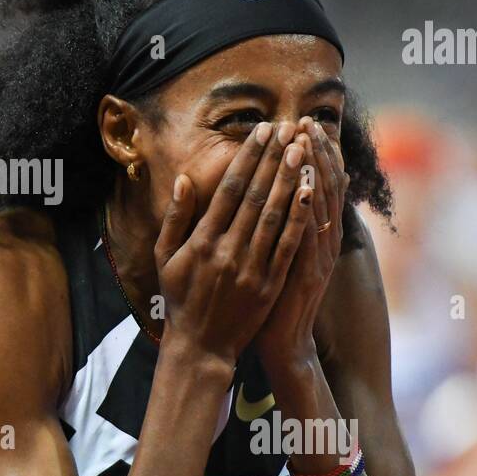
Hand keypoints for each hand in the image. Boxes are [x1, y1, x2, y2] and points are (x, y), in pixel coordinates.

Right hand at [154, 120, 314, 369]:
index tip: (261, 132)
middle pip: (255, 196)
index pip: (229, 189)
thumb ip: (176, 217)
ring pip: (274, 216)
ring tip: (302, 150)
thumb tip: (185, 180)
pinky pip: (288, 246)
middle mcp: (227, 250)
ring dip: (290, 180)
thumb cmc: (180, 298)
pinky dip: (300, 218)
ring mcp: (250, 268)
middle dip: (273, 159)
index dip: (247, 158)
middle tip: (288, 129)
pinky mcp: (269, 285)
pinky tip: (311, 194)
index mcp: (201, 240)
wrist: (200, 346)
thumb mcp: (165, 256)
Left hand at [254, 118, 349, 378]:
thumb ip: (291, 225)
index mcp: (315, 234)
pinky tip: (306, 185)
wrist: (283, 344)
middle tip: (306, 120)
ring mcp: (317, 256)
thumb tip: (293, 191)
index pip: (320, 184)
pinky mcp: (307, 274)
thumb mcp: (286, 256)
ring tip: (306, 139)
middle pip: (325, 187)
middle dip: (316, 152)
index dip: (315, 154)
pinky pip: (310, 236)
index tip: (304, 124)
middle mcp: (322, 241)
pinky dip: (310, 210)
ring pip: (321, 206)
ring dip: (314, 171)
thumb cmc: (276, 299)